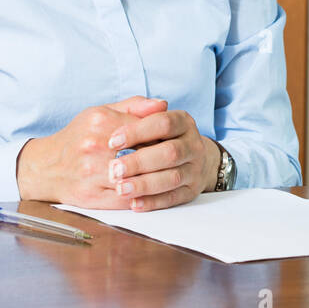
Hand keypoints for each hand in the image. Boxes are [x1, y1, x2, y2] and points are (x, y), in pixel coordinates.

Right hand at [16, 95, 170, 207]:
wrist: (46, 167)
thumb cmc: (78, 137)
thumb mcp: (100, 112)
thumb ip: (134, 106)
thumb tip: (163, 105)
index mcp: (101, 122)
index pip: (144, 128)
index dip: (163, 136)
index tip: (173, 140)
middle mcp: (95, 147)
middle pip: (143, 154)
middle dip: (161, 158)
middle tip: (174, 160)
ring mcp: (92, 174)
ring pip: (136, 179)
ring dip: (154, 180)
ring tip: (166, 176)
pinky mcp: (92, 198)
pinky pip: (126, 200)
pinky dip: (142, 198)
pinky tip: (150, 192)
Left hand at [105, 106, 221, 211]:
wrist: (190, 157)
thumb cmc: (159, 135)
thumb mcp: (147, 117)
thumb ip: (140, 108)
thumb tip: (153, 104)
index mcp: (183, 122)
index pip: (163, 123)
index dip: (138, 131)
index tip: (113, 141)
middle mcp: (193, 144)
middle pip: (170, 152)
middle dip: (140, 162)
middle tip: (114, 170)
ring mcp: (194, 169)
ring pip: (172, 178)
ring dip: (145, 184)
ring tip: (121, 188)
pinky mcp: (191, 191)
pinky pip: (174, 198)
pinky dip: (153, 202)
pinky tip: (134, 203)